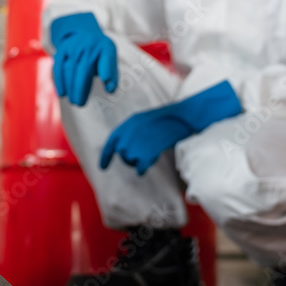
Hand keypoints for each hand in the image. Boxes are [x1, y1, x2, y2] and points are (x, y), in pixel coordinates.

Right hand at [49, 12, 118, 106]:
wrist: (81, 32)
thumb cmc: (99, 53)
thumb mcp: (109, 58)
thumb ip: (112, 74)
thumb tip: (110, 90)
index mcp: (105, 48)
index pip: (107, 59)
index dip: (107, 70)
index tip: (106, 81)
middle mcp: (89, 45)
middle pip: (84, 69)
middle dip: (81, 88)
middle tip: (80, 104)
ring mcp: (74, 47)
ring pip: (70, 69)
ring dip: (70, 87)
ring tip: (73, 101)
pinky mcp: (62, 50)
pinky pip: (59, 67)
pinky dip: (60, 82)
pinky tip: (62, 94)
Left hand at [99, 80, 241, 174]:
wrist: (183, 117)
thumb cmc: (167, 118)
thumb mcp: (143, 120)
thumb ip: (131, 132)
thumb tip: (124, 148)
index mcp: (127, 124)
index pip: (111, 143)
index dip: (105, 157)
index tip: (103, 168)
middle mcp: (129, 134)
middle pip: (122, 154)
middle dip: (128, 159)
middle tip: (142, 157)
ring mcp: (137, 143)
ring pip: (130, 161)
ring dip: (138, 162)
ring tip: (150, 155)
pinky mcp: (148, 153)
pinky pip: (140, 167)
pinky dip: (143, 168)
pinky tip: (149, 165)